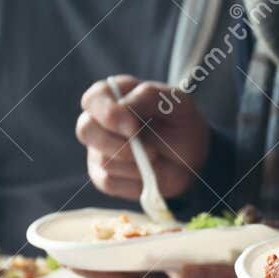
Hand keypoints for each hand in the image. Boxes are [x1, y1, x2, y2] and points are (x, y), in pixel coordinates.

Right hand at [76, 74, 209, 198]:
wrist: (192, 158)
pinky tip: (148, 173)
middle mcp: (99, 122)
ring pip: (103, 160)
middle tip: (150, 152)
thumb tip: (120, 110)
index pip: (93, 100)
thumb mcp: (176, 103)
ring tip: (156, 157)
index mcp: (113, 95)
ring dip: (136, 164)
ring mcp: (98, 150)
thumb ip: (147, 96)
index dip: (108, 113)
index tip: (133, 127)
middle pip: (86, 130)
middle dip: (117, 144)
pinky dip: (134, 181)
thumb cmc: (181, 123)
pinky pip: (109, 182)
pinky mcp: (103, 176)